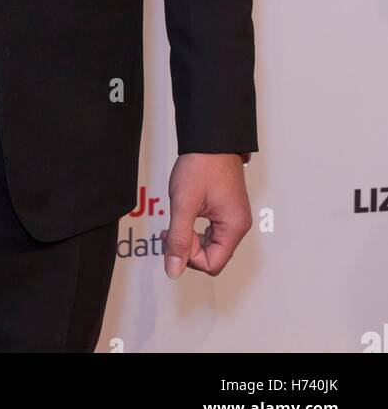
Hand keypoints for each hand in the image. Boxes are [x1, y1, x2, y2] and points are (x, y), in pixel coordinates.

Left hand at [159, 153, 251, 277]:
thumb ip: (178, 239)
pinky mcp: (226, 210)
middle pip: (212, 257)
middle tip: (170, 229)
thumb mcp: (184, 203)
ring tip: (175, 220)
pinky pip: (211, 232)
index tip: (175, 236)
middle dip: (188, 247)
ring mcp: (233, 217)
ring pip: (210, 245)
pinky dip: (195, 228)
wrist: (210, 138)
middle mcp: (238, 225)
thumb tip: (173, 270)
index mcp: (233, 227)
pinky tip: (184, 214)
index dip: (189, 256)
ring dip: (190, 237)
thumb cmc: (201, 164)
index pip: (212, 264)